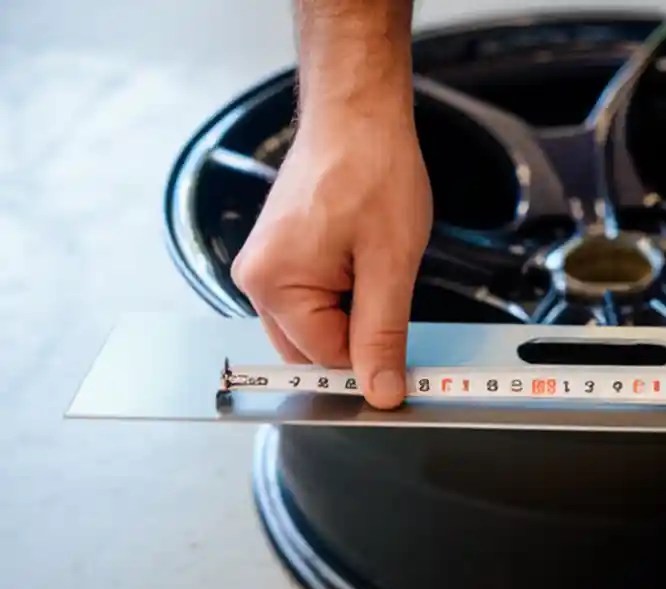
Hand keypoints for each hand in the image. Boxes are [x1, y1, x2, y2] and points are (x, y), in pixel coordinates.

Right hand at [231, 106, 431, 408]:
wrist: (358, 113)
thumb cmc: (372, 170)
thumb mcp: (391, 263)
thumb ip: (383, 335)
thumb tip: (380, 393)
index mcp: (275, 285)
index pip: (327, 359)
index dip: (372, 355)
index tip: (404, 339)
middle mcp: (256, 279)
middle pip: (313, 348)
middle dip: (358, 332)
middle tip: (390, 286)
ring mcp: (265, 265)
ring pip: (314, 325)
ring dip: (353, 310)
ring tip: (374, 259)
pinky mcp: (280, 254)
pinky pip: (311, 298)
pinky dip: (344, 292)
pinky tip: (362, 256)